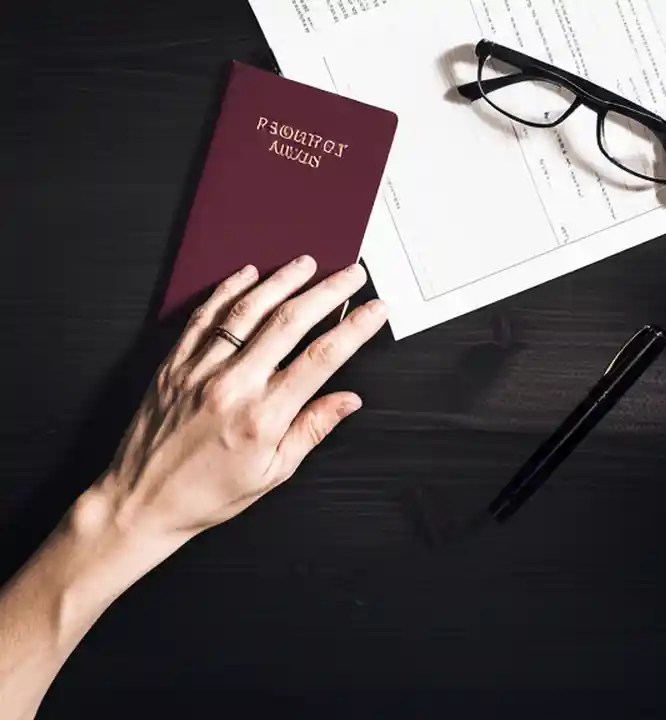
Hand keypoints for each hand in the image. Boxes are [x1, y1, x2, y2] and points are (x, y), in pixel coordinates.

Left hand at [86, 256, 386, 548]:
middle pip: (290, 323)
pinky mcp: (173, 365)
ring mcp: (199, 370)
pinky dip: (229, 290)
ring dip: (283, 281)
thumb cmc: (208, 495)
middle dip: (328, 292)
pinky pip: (204, 317)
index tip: (375, 309)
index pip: (321, 358)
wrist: (140, 502)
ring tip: (307, 265)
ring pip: (248, 310)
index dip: (354, 327)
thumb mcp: (273, 473)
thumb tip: (348, 400)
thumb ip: (312, 429)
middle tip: (351, 275)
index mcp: (263, 417)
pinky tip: (249, 275)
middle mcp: (232, 386)